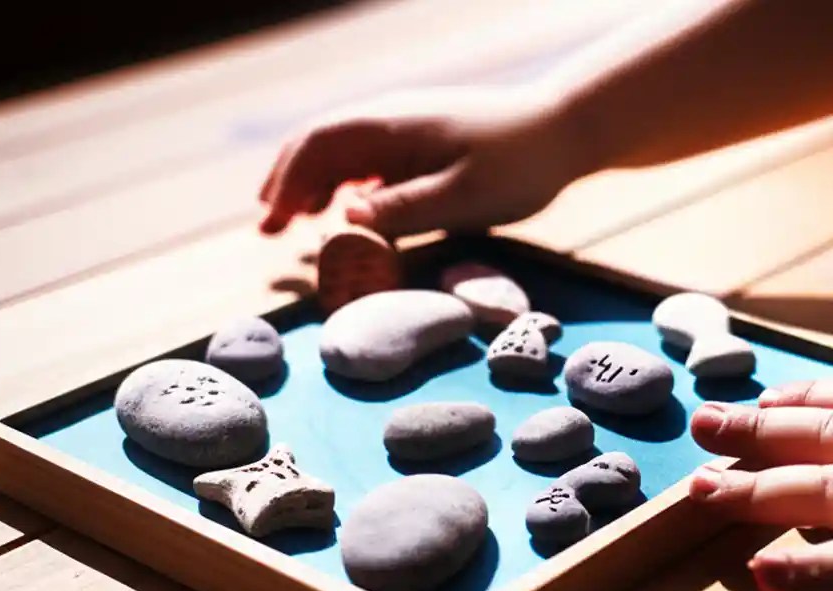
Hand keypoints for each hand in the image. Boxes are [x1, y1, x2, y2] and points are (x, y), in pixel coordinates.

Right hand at [258, 87, 586, 237]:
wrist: (565, 130)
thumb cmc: (519, 165)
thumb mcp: (464, 196)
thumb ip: (405, 208)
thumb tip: (346, 220)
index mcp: (393, 127)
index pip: (320, 144)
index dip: (289, 181)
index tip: (274, 220)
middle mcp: (391, 121)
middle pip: (320, 143)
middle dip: (288, 182)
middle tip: (268, 227)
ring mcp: (406, 129)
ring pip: (342, 151)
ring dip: (312, 183)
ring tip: (294, 220)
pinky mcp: (423, 142)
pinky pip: (369, 160)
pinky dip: (344, 183)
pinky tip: (344, 208)